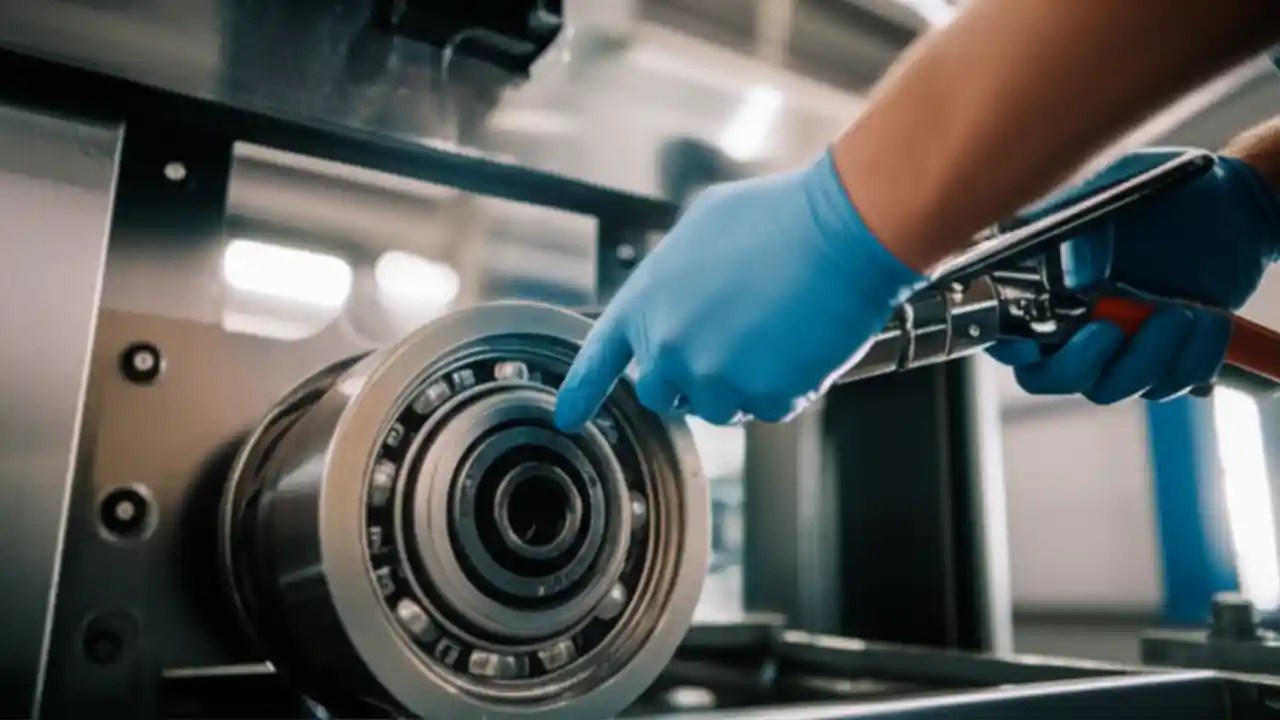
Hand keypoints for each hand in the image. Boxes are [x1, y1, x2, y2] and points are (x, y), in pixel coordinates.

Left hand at [554, 154, 923, 428]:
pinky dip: (787, 386)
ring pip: (721, 407)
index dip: (583, 390)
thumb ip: (673, 274)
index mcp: (646, 301)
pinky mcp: (763, 397)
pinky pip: (769, 408)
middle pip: (664, 394)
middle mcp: (670, 347)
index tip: (569, 417)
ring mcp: (716, 377)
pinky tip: (800, 344)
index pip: (601, 357)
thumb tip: (677, 295)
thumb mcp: (700, 226)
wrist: (840, 231)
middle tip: (733, 343)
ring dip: (744, 383)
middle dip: (692, 380)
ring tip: (774, 332)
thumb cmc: (778, 217)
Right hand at [989, 149, 1279, 402]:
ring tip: (1185, 314)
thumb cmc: (1164, 194)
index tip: (1034, 344)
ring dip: (1150, 357)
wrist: (1234, 209)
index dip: (1012, 347)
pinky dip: (1190, 361)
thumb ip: (1082, 227)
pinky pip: (1165, 386)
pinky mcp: (1161, 361)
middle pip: (1050, 377)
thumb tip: (1073, 275)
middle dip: (1082, 363)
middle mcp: (1071, 321)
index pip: (1004, 331)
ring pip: (1110, 387)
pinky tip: (1208, 323)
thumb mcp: (1114, 191)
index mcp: (1040, 283)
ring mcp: (1116, 346)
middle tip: (1111, 331)